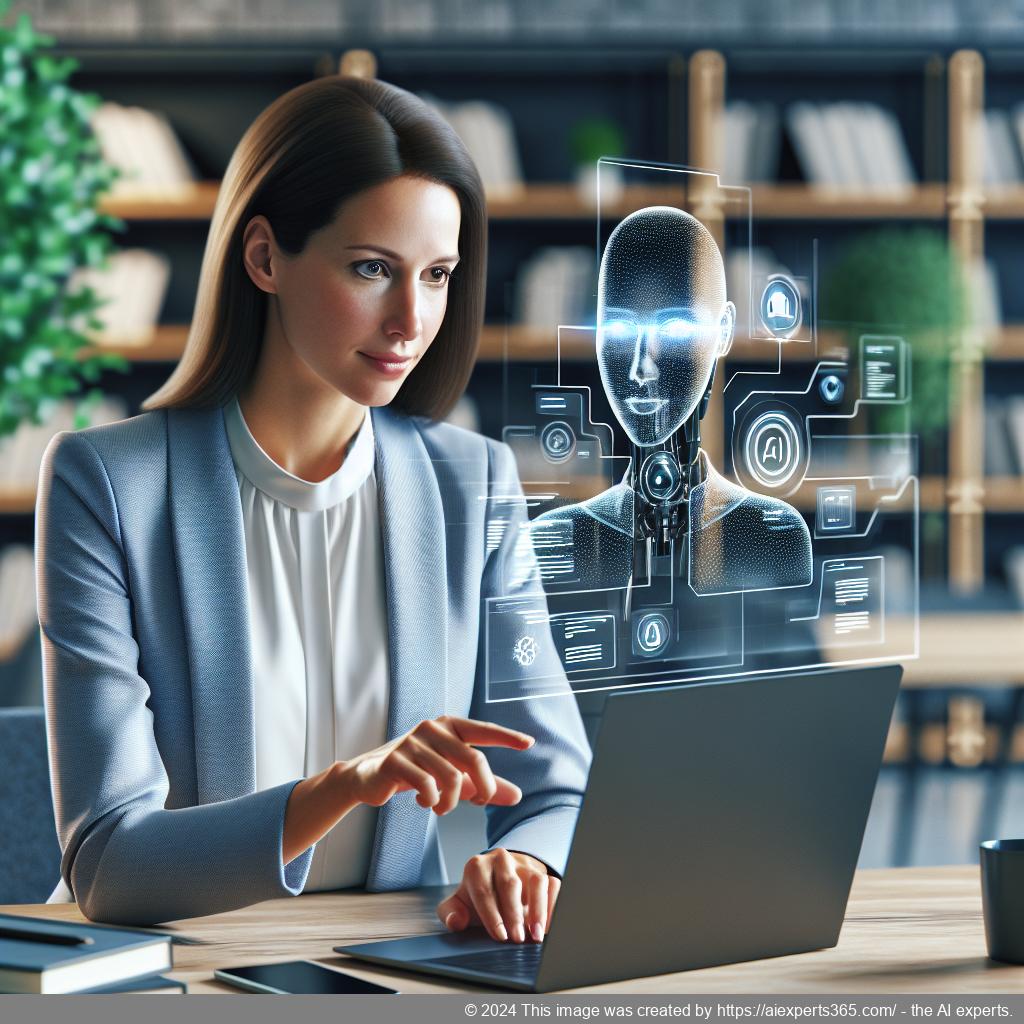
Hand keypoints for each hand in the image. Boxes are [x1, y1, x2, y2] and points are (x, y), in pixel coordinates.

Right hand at [335, 715, 534, 814]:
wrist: (368, 777)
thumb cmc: (417, 771)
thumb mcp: (453, 776)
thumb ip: (484, 784)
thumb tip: (517, 796)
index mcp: (449, 725)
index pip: (483, 730)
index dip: (507, 737)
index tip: (529, 743)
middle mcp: (433, 728)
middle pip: (474, 759)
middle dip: (484, 788)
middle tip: (479, 804)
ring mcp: (413, 742)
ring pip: (451, 777)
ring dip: (451, 802)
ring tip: (442, 808)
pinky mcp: (396, 760)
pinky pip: (426, 786)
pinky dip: (430, 801)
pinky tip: (422, 802)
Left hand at [436, 850, 559, 943]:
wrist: (498, 881)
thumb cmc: (478, 897)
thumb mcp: (459, 904)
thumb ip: (450, 913)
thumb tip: (456, 921)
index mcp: (477, 866)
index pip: (483, 890)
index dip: (491, 915)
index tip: (499, 936)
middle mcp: (501, 860)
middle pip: (510, 884)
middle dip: (514, 914)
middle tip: (517, 939)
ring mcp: (524, 864)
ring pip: (536, 881)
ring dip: (538, 910)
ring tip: (536, 935)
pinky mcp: (543, 871)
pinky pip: (553, 884)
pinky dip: (553, 906)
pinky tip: (548, 927)